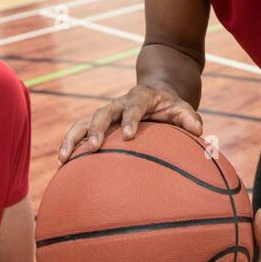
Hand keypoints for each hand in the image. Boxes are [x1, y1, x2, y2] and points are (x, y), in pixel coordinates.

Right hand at [56, 83, 202, 163]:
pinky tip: (62, 166)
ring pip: (83, 122)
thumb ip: (189, 118)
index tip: (129, 135)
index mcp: (140, 97)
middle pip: (103, 112)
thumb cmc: (170, 107)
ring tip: (63, 159)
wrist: (155, 95)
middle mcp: (119, 104)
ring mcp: (106, 114)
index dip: (131, 118)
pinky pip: (79, 134)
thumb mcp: (182, 108)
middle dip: (97, 129)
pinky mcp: (98, 125)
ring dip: (73, 139)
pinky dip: (70, 146)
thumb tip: (198, 130)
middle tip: (94, 147)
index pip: (134, 105)